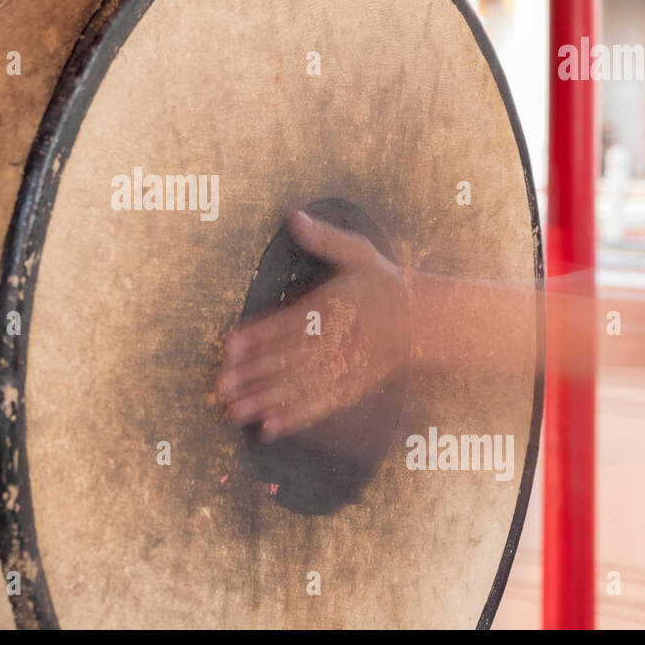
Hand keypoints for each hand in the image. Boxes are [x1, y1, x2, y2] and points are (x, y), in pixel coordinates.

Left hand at [216, 210, 408, 442]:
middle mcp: (333, 341)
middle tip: (220, 386)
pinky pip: (319, 406)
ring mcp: (341, 368)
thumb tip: (294, 215)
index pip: (285, 324)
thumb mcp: (359, 253)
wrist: (424, 320)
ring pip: (297, 387)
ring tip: (234, 411)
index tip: (229, 346)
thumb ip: (325, 238)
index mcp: (330, 308)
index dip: (256, 336)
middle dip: (251, 375)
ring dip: (264, 400)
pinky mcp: (349, 388)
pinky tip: (270, 429)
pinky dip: (294, 419)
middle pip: (286, 360)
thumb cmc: (385, 284)